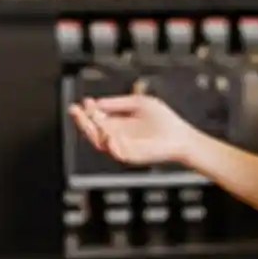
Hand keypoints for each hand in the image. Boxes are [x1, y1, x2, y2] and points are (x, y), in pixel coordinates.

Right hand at [69, 95, 197, 165]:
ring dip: (93, 131)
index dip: (87, 112)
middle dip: (82, 121)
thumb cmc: (164, 120)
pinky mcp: (133, 157)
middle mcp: (117, 139)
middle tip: (75, 110)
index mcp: (117, 127)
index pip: (95, 121)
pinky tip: (109, 133)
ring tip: (91, 117)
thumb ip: (117, 103)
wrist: (182, 137)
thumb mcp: (138, 103)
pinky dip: (112, 144)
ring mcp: (123, 149)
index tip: (84, 101)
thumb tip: (95, 102)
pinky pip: (117, 152)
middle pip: (93, 133)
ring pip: (101, 143)